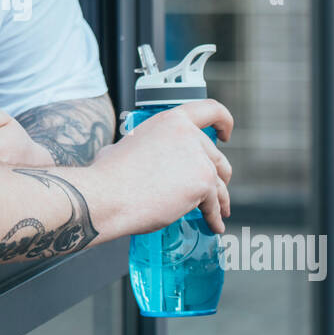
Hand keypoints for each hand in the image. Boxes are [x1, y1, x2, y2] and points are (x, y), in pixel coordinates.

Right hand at [88, 98, 233, 236]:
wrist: (108, 196)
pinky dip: (214, 217)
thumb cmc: (109, 175)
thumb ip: (141, 146)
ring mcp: (199, 160)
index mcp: (171, 121)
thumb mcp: (125, 145)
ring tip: (218, 211)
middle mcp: (189, 135)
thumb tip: (131, 154)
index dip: (223, 121)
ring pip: (219, 184)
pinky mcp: (202, 184)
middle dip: (219, 176)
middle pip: (217, 157)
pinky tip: (213, 224)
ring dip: (221, 200)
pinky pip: (214, 205)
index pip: (210, 110)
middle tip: (215, 189)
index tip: (225, 134)